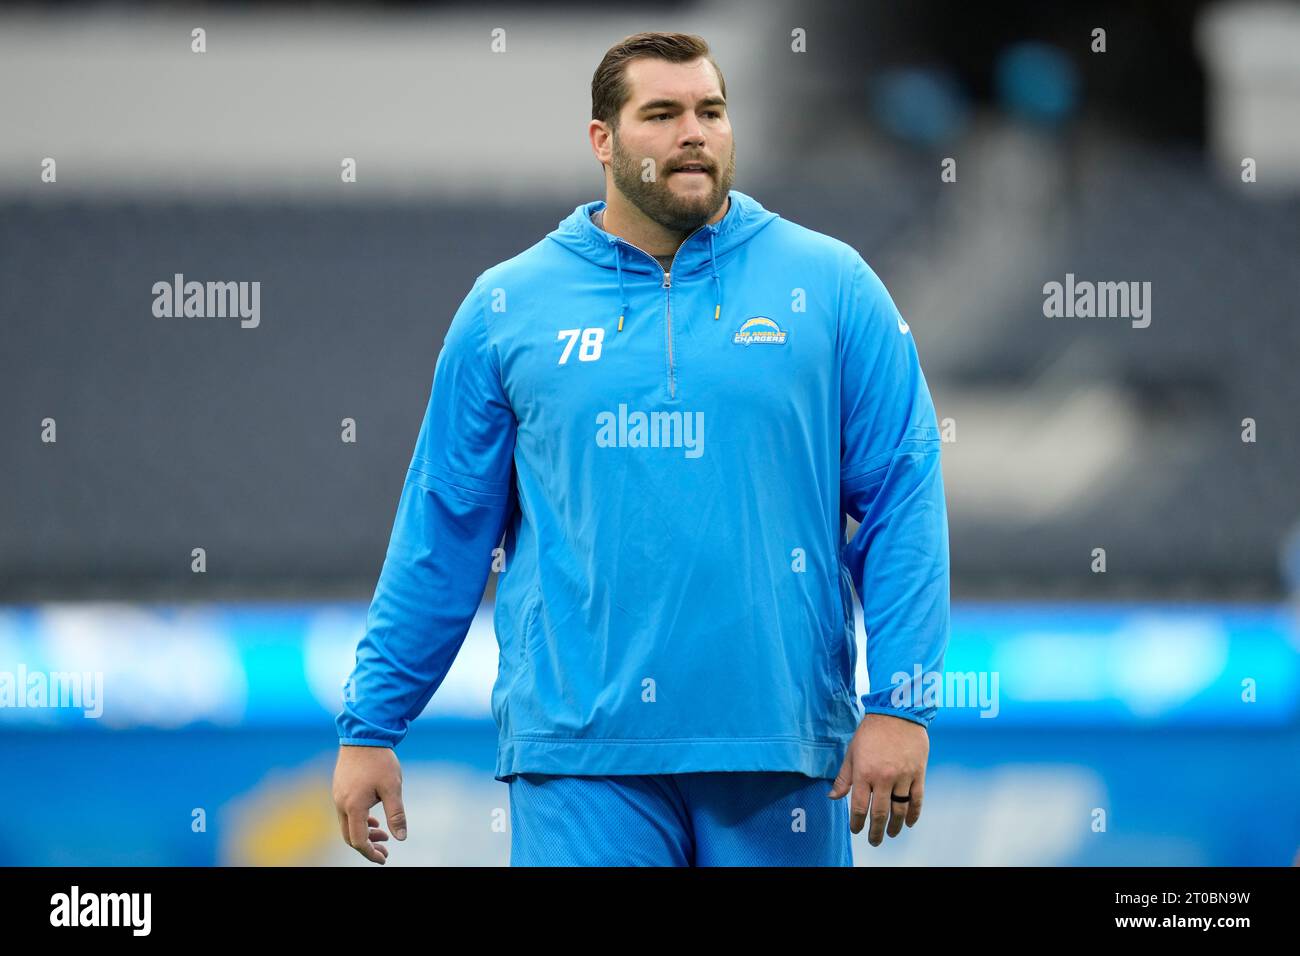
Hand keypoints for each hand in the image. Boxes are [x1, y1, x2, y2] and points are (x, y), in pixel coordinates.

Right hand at [333, 744, 406, 863]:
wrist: (363, 735)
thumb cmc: (380, 761)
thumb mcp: (392, 788)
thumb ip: (396, 814)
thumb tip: (401, 838)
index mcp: (354, 806)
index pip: (358, 841)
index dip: (371, 853)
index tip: (384, 858)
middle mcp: (341, 804)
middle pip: (349, 836)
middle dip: (367, 846)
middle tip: (386, 849)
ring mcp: (338, 796)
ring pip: (347, 824)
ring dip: (364, 833)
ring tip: (383, 834)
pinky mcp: (340, 788)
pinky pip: (346, 812)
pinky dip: (359, 821)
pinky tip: (373, 820)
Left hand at [827, 712, 927, 845]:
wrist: (897, 712)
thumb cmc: (871, 732)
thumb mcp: (852, 752)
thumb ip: (844, 778)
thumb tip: (833, 797)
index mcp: (864, 773)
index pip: (859, 806)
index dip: (856, 822)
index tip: (856, 830)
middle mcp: (884, 778)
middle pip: (880, 813)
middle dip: (876, 830)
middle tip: (874, 841)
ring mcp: (903, 776)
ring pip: (899, 809)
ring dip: (895, 826)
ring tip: (891, 834)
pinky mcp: (918, 773)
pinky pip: (917, 799)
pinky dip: (913, 814)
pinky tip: (909, 822)